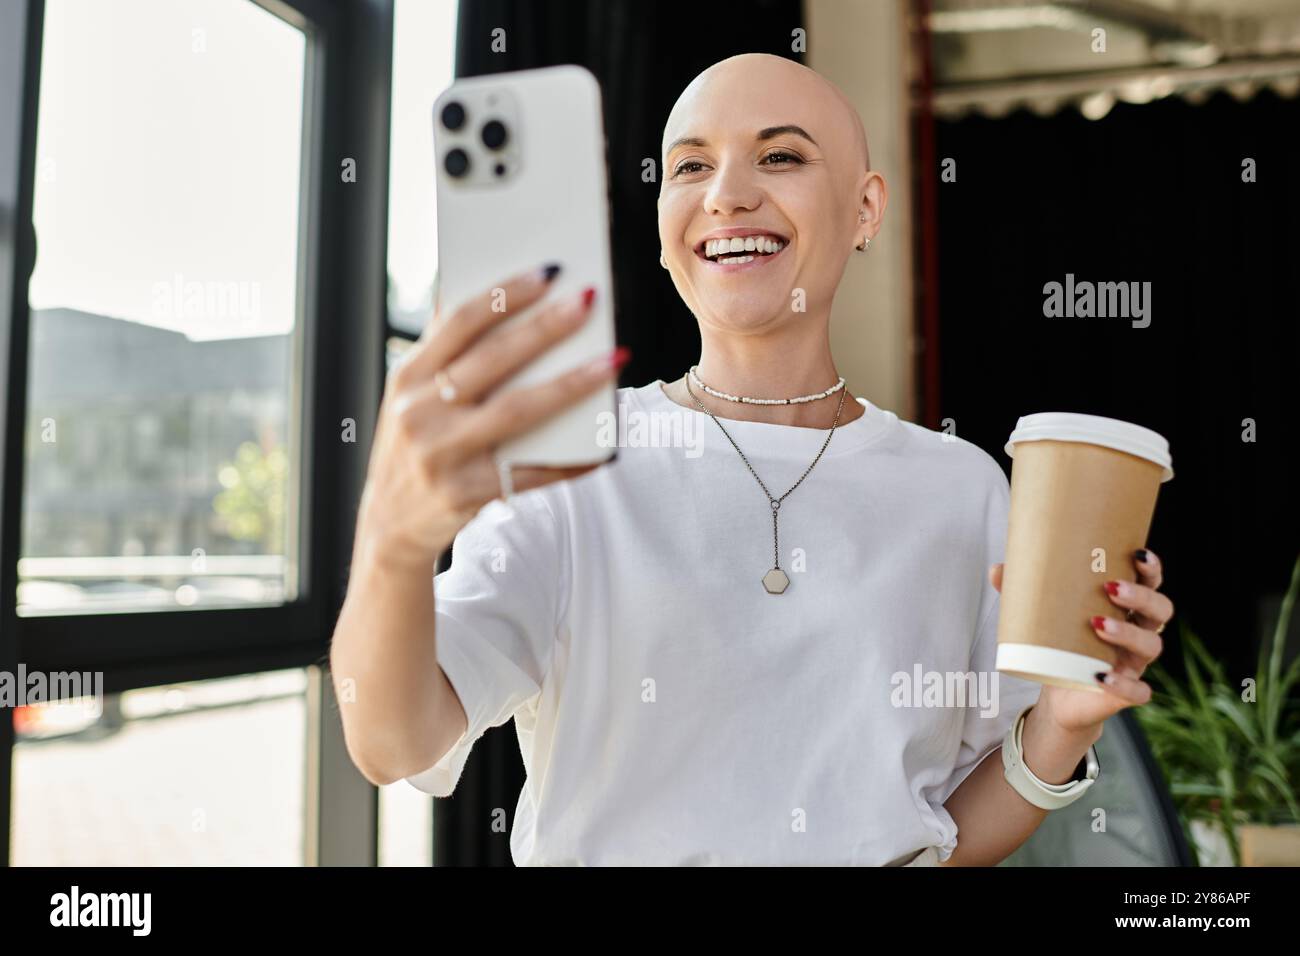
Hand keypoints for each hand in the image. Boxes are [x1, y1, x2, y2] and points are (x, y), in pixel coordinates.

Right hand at [356, 264, 627, 570]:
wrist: (388, 525)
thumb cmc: (414, 445)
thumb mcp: (410, 396)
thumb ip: (444, 351)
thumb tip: (490, 294)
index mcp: (408, 377)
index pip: (460, 323)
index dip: (506, 295)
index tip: (548, 272)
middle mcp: (420, 413)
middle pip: (494, 360)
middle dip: (545, 327)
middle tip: (588, 301)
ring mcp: (443, 456)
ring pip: (518, 410)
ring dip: (571, 383)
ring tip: (613, 360)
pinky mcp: (467, 494)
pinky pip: (532, 472)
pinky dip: (571, 457)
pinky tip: (606, 441)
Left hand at [988, 549, 1173, 736]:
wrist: (1059, 696)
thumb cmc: (1059, 644)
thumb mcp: (1042, 616)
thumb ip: (1022, 591)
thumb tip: (996, 569)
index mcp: (1126, 609)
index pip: (1152, 583)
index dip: (1152, 569)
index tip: (1138, 554)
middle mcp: (1139, 633)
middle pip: (1160, 611)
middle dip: (1141, 597)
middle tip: (1110, 587)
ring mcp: (1135, 664)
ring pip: (1151, 646)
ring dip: (1129, 633)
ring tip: (1097, 623)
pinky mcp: (1126, 693)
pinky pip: (1137, 691)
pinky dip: (1123, 684)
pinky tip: (1101, 675)